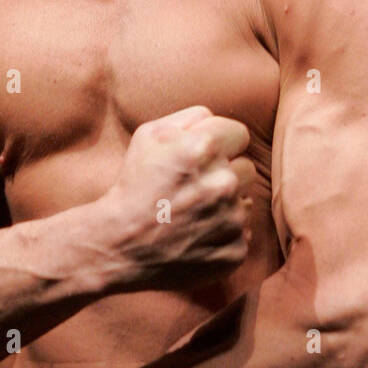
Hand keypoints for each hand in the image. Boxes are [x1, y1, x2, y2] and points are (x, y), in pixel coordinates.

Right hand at [100, 105, 254, 291]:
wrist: (121, 244)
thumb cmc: (134, 184)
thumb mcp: (149, 135)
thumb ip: (190, 118)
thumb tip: (215, 121)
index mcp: (205, 148)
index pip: (239, 134)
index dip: (220, 143)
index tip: (203, 157)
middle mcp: (223, 181)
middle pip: (246, 168)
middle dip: (224, 173)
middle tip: (195, 186)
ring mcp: (232, 219)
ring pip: (245, 200)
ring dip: (226, 203)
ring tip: (194, 210)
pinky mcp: (235, 249)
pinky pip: (241, 232)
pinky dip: (223, 232)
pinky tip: (197, 233)